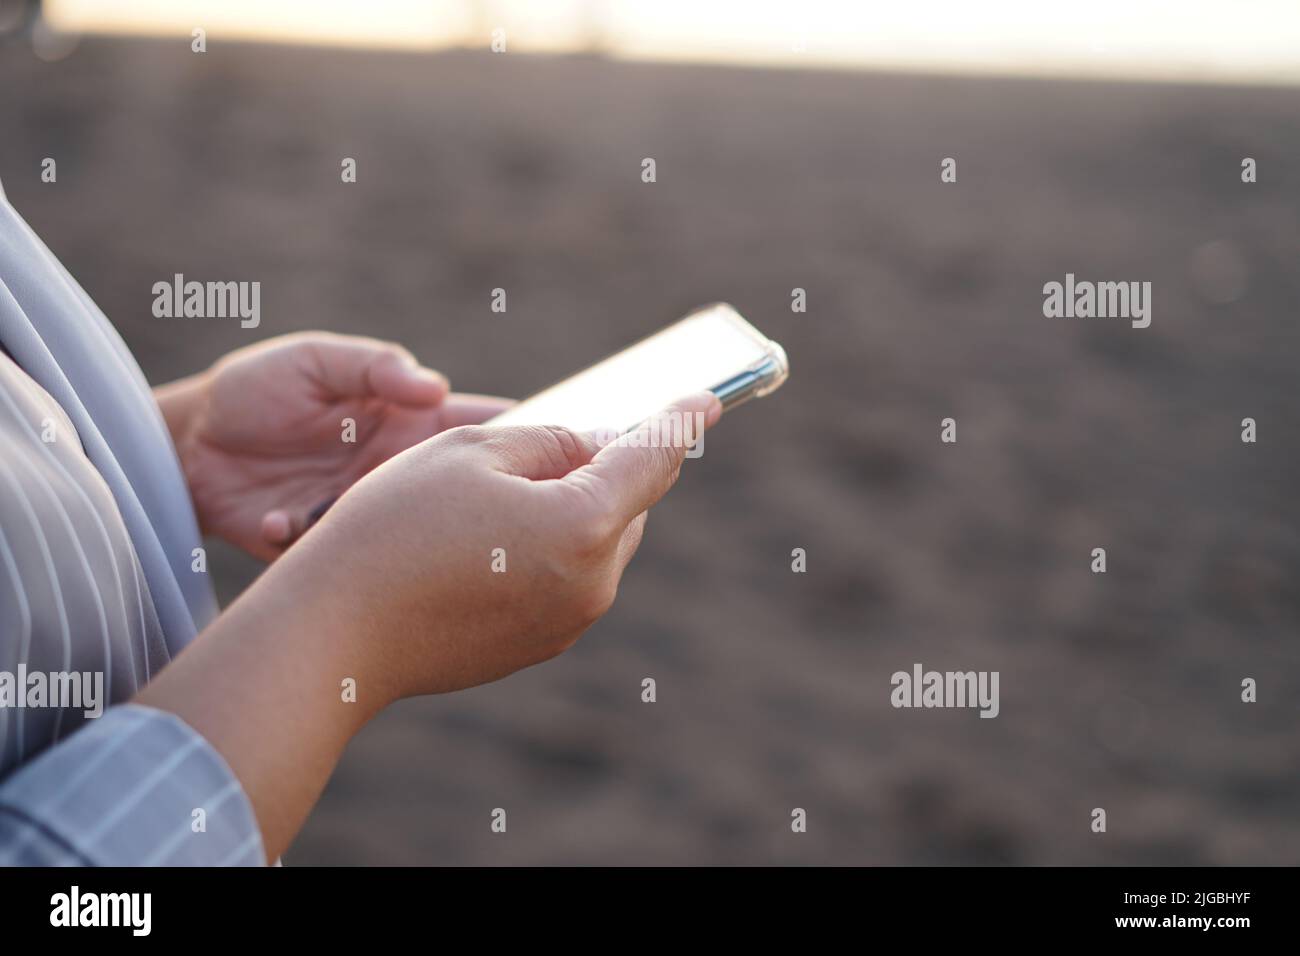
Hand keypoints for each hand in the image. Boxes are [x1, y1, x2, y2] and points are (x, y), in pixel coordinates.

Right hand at [136, 392, 720, 857]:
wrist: (332, 635)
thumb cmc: (393, 527)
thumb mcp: (471, 451)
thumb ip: (551, 440)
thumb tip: (596, 448)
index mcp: (584, 526)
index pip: (652, 459)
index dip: (679, 421)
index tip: (707, 399)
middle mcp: (591, 583)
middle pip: (628, 507)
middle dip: (610, 468)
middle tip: (574, 437)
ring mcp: (567, 623)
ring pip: (597, 545)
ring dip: (576, 511)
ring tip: (514, 488)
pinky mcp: (537, 647)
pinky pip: (566, 581)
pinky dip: (550, 549)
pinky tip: (493, 537)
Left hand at [158, 332, 510, 559]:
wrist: (186, 445)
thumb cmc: (256, 390)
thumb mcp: (314, 361)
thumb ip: (374, 367)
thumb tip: (435, 388)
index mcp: (408, 425)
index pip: (481, 432)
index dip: (527, 441)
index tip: (565, 455)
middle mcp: (396, 475)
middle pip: (462, 496)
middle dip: (482, 507)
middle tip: (492, 513)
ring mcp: (362, 515)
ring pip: (407, 536)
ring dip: (395, 535)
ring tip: (377, 527)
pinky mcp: (320, 545)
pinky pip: (333, 554)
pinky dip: (307, 537)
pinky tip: (278, 519)